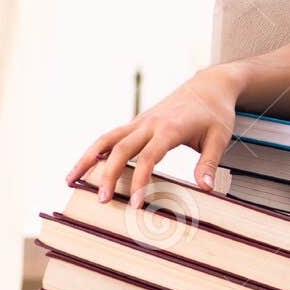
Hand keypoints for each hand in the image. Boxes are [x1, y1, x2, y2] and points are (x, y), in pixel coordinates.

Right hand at [64, 65, 242, 207]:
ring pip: (107, 139)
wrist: (209, 86)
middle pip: (120, 149)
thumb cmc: (216, 113)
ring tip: (69, 180)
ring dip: (87, 158)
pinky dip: (95, 151)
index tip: (134, 204)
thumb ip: (209, 163)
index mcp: (170, 128)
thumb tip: (205, 189)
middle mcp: (149, 123)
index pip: (148, 157)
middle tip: (101, 201)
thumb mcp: (220, 137)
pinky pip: (111, 137)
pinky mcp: (137, 123)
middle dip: (107, 175)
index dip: (139, 181)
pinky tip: (84, 167)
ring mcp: (140, 122)